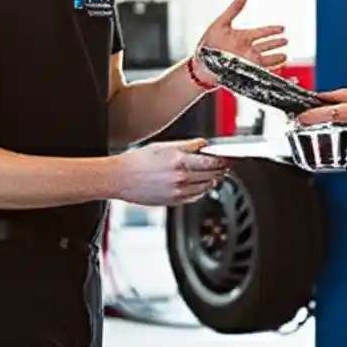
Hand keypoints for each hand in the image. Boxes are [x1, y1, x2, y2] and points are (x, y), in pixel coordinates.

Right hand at [113, 139, 230, 206]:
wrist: (120, 178)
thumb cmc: (136, 162)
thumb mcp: (163, 147)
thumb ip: (187, 146)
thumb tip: (203, 145)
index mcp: (179, 161)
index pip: (212, 161)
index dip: (223, 159)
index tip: (227, 157)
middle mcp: (181, 178)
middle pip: (213, 175)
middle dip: (221, 169)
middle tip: (224, 164)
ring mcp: (178, 192)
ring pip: (207, 187)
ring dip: (213, 180)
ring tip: (213, 173)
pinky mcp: (174, 202)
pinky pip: (196, 197)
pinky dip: (202, 190)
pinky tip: (200, 184)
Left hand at [192, 0, 287, 84]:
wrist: (201, 67)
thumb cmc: (207, 46)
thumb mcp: (221, 24)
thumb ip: (234, 9)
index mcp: (242, 37)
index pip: (261, 32)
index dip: (272, 30)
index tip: (281, 28)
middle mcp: (246, 49)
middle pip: (265, 45)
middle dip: (276, 43)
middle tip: (285, 40)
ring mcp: (246, 61)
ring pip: (266, 58)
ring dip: (276, 57)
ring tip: (285, 56)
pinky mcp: (246, 71)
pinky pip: (261, 70)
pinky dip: (269, 68)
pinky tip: (276, 67)